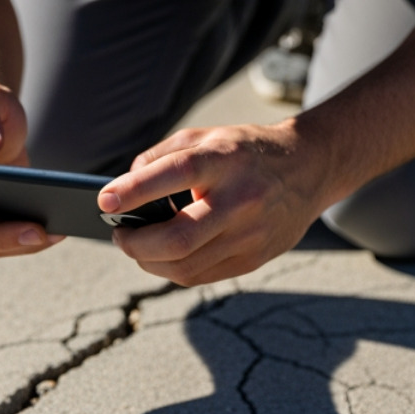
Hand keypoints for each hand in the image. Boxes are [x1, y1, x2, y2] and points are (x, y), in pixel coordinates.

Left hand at [98, 121, 330, 285]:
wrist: (309, 169)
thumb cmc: (246, 152)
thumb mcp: (207, 136)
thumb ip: (162, 157)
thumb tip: (123, 187)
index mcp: (227, 160)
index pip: (178, 173)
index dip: (136, 189)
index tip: (105, 200)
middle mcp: (242, 199)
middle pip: (178, 238)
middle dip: (135, 243)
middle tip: (119, 234)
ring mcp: (250, 235)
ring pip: (184, 266)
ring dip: (148, 261)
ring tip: (136, 246)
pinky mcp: (254, 259)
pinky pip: (200, 277)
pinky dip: (171, 269)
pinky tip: (162, 257)